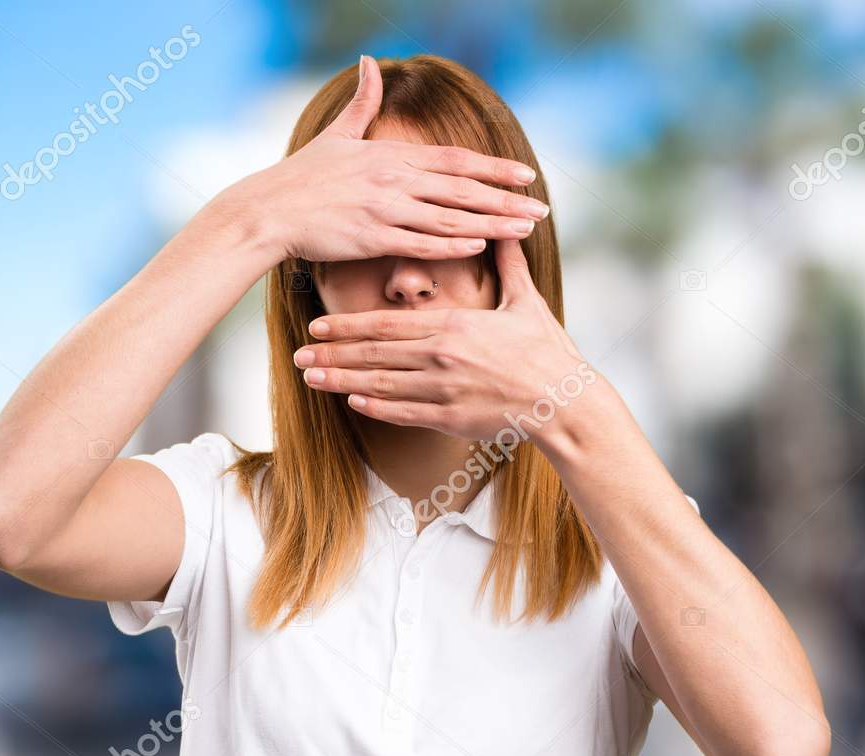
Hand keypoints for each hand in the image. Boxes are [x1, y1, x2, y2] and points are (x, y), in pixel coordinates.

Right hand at [233, 56, 548, 264]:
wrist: (268, 209)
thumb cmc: (301, 177)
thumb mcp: (337, 133)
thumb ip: (362, 102)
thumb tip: (370, 62)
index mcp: (391, 154)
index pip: (454, 160)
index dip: (493, 168)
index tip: (526, 176)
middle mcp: (394, 179)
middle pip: (462, 189)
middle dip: (506, 199)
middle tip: (543, 209)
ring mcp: (384, 209)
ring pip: (450, 218)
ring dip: (491, 224)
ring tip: (526, 231)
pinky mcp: (371, 237)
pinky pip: (420, 242)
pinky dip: (451, 243)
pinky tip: (480, 244)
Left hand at [293, 238, 599, 444]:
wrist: (566, 401)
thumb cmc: (548, 352)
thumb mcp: (526, 302)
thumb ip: (508, 265)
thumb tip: (507, 229)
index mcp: (454, 325)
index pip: (387, 324)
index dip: (347, 325)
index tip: (318, 326)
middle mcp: (442, 355)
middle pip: (374, 353)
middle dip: (332, 354)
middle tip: (297, 355)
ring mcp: (444, 389)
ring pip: (380, 384)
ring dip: (342, 381)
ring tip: (311, 380)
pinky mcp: (451, 418)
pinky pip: (404, 412)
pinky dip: (375, 407)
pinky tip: (351, 402)